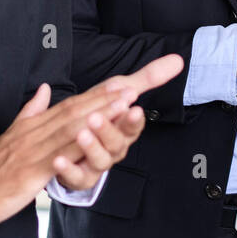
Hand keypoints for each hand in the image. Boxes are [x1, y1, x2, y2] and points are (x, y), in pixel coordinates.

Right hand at [0, 54, 183, 229]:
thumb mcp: (13, 136)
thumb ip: (31, 112)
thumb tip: (43, 91)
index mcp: (40, 123)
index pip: (80, 100)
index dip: (109, 88)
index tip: (139, 77)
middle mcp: (39, 130)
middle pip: (83, 105)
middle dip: (117, 90)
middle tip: (147, 78)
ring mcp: (34, 148)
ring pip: (72, 125)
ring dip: (100, 110)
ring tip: (127, 98)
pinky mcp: (28, 171)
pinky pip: (55, 157)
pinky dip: (75, 146)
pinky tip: (92, 138)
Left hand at [48, 55, 185, 189]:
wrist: (80, 144)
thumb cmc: (104, 114)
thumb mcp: (123, 92)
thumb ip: (148, 77)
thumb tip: (178, 60)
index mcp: (124, 129)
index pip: (133, 125)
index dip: (132, 119)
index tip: (131, 108)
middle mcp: (114, 148)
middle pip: (116, 142)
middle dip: (107, 130)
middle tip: (96, 118)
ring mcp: (98, 164)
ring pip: (99, 160)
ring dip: (90, 147)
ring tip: (81, 135)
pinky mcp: (80, 177)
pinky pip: (76, 177)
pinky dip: (67, 170)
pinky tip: (58, 161)